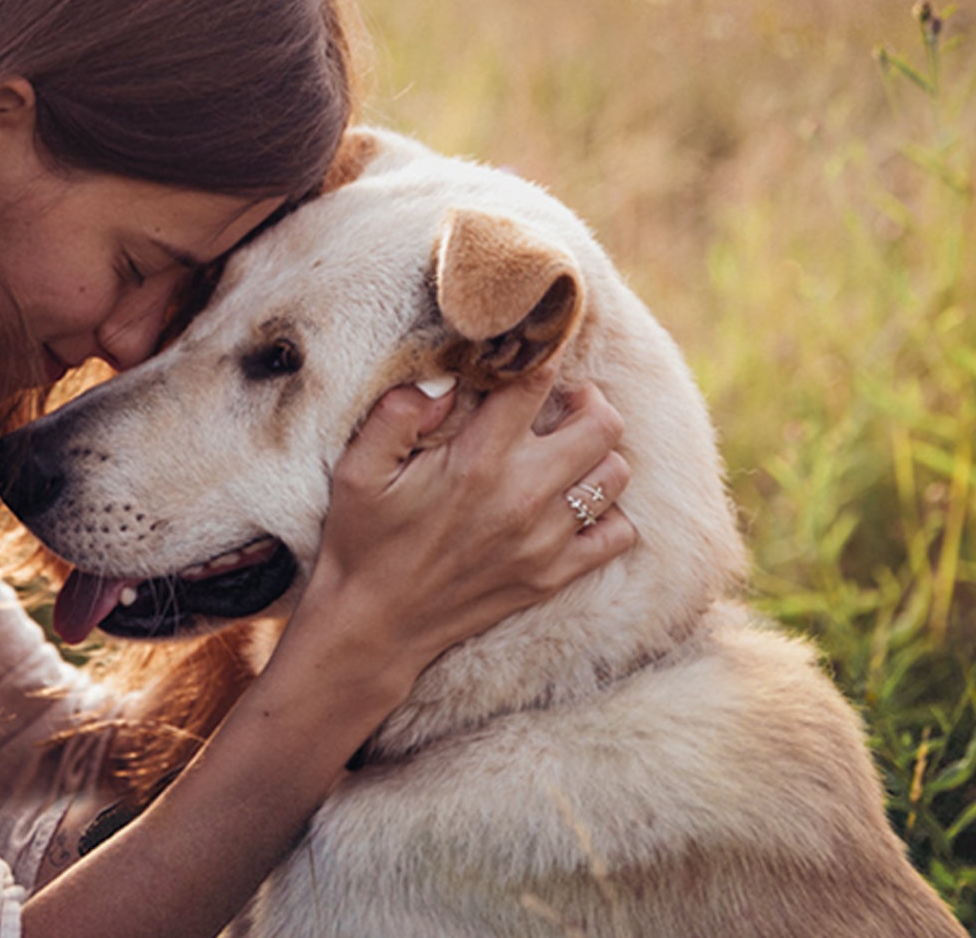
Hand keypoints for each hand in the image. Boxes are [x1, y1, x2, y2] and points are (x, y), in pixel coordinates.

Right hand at [277, 359, 636, 693]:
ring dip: (599, 453)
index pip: (534, 383)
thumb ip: (395, 415)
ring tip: (569, 450)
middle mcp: (522, 496)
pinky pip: (617, 535)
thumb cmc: (364, 540)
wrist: (375, 625)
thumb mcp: (357, 470)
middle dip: (585, 400)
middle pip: (601, 424)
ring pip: (616, 475)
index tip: (530, 350)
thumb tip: (444, 380)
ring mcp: (545, 540)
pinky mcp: (554, 575)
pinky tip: (574, 504)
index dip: (538, 355)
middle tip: (561, 402)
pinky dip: (607, 514)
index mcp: (476, 461)